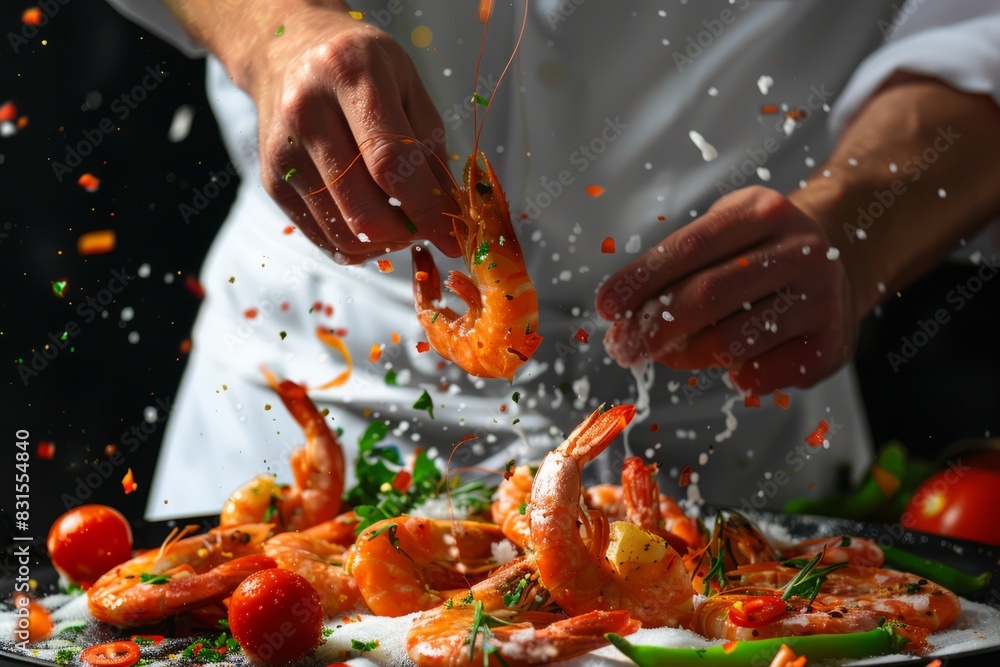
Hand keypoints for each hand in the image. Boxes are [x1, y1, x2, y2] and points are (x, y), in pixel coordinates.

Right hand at [238, 4, 460, 263]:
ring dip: (384, 242)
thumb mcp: (409, 86)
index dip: (427, 208)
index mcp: (351, 74)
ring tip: (401, 221)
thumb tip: (448, 214)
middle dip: (407, 233)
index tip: (454, 238)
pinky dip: (358, 245)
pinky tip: (374, 224)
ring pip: (344, 233)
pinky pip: (324, 238)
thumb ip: (431, 147)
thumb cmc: (362, 68)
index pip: (391, 161)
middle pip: (364, 208)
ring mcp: (283, 150)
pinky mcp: (271, 181)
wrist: (288, 53)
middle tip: (427, 226)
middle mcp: (307, 110)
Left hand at [596, 186, 857, 393]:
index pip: (688, 248)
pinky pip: (759, 376)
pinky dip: (730, 376)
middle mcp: (800, 251)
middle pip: (706, 297)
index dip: (640, 280)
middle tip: (622, 348)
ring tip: (666, 354)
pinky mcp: (830, 346)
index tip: (606, 306)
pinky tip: (729, 365)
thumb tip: (623, 316)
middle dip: (652, 328)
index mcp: (763, 211)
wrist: (840, 261)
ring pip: (729, 343)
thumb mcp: (725, 232)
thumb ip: (678, 265)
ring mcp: (821, 299)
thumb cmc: (759, 250)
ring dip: (683, 357)